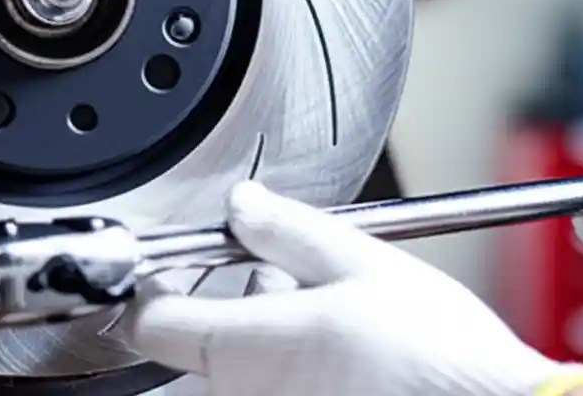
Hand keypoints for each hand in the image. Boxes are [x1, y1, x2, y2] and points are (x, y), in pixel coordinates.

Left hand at [123, 182, 582, 395]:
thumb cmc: (434, 362)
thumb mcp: (359, 264)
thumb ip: (287, 229)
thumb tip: (244, 205)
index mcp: (241, 349)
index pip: (148, 319)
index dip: (150, 281)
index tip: (170, 261)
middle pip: (204, 342)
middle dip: (240, 301)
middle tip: (296, 274)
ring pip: (246, 369)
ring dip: (274, 336)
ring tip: (343, 316)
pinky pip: (280, 392)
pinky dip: (302, 369)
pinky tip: (357, 357)